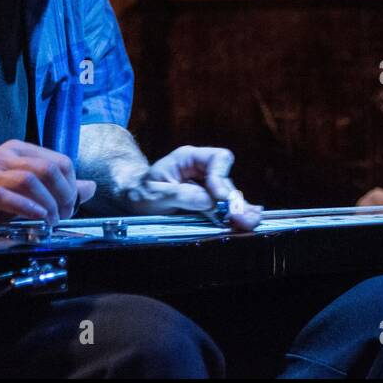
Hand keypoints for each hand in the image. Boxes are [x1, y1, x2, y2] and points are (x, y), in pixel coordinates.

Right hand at [0, 140, 94, 232]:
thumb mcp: (24, 188)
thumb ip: (56, 187)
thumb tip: (90, 187)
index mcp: (19, 150)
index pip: (60, 160)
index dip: (72, 185)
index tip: (71, 206)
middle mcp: (7, 156)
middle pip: (49, 168)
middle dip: (64, 194)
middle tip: (64, 215)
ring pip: (31, 179)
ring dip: (48, 203)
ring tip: (51, 220)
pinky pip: (8, 195)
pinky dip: (27, 207)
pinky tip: (36, 218)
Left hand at [124, 145, 262, 229]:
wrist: (133, 200)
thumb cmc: (140, 192)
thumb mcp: (154, 193)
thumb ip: (181, 195)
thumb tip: (210, 201)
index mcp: (188, 159)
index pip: (217, 159)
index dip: (221, 177)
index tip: (219, 197)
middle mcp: (202, 171)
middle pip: (227, 181)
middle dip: (235, 201)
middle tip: (242, 218)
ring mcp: (206, 187)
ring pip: (229, 197)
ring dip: (239, 211)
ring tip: (249, 223)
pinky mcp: (207, 203)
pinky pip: (224, 208)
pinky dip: (234, 216)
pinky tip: (245, 223)